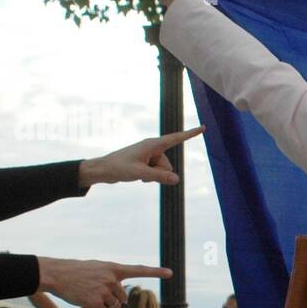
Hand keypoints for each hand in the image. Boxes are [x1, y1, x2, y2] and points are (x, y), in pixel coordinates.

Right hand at [36, 258, 169, 307]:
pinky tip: (85, 307)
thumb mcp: (96, 269)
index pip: (138, 270)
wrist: (56, 274)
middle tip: (93, 293)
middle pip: (122, 298)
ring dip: (102, 307)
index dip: (155, 272)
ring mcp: (103, 289)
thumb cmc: (74, 272)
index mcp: (113, 268)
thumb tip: (119, 297)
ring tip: (86, 296)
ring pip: (112, 307)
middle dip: (111, 301)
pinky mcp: (95, 300)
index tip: (170, 273)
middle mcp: (111, 278)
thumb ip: (110, 278)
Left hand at [78, 127, 204, 187]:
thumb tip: (177, 180)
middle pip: (168, 165)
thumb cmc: (119, 168)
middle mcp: (152, 148)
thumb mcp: (140, 174)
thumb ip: (159, 177)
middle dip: (159, 173)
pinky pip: (157, 173)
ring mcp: (149, 155)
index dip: (191, 134)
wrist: (103, 170)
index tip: (204, 127)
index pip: (176, 138)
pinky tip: (138, 177)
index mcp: (152, 145)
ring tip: (138, 175)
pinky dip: (150, 177)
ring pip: (163, 171)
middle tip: (142, 174)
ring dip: (153, 176)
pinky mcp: (146, 162)